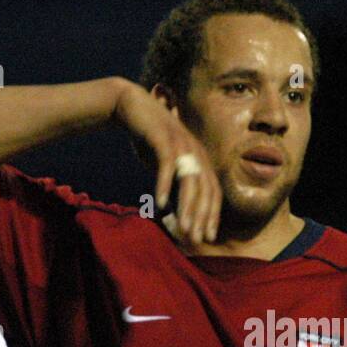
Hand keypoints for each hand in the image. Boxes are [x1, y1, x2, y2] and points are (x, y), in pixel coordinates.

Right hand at [114, 82, 220, 245]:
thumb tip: (175, 210)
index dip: (212, 215)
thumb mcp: (167, 165)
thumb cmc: (150, 140)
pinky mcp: (163, 139)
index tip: (207, 236)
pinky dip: (164, 185)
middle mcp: (196, 153)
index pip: (213, 192)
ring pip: (190, 181)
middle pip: (205, 190)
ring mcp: (181, 145)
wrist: (133, 107)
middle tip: (196, 239)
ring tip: (183, 228)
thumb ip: (175, 184)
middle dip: (201, 217)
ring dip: (186, 207)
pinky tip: (160, 204)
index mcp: (201, 160)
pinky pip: (167, 166)